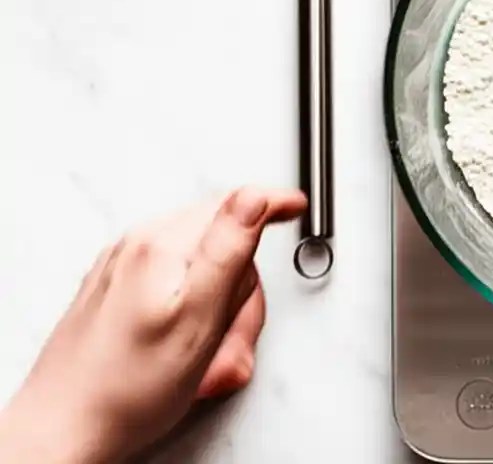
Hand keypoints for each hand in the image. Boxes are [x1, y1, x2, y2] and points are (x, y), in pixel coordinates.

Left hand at [0, 187, 305, 463]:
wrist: (63, 429)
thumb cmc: (126, 388)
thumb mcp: (198, 318)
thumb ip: (229, 249)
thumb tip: (255, 197)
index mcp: (162, 246)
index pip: (233, 205)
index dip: (271, 206)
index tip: (295, 207)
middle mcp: (138, 247)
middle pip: (221, 244)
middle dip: (240, 292)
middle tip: (234, 338)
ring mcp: (124, 268)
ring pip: (200, 269)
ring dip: (218, 312)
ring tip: (209, 359)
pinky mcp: (118, 291)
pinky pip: (175, 287)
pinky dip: (194, 315)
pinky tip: (188, 351)